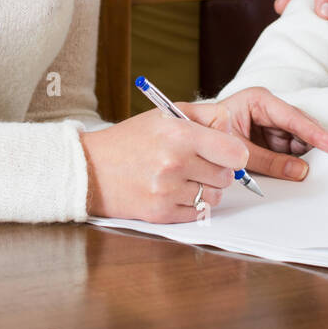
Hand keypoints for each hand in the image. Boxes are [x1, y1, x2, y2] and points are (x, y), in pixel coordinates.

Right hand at [80, 108, 249, 222]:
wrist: (93, 168)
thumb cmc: (132, 139)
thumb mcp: (167, 114)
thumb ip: (206, 116)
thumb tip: (232, 132)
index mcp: (180, 134)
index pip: (234, 152)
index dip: (234, 152)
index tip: (227, 152)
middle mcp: (175, 163)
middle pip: (227, 176)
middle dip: (219, 170)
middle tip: (200, 163)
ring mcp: (168, 191)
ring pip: (215, 197)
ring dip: (206, 189)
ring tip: (187, 177)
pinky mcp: (161, 214)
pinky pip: (198, 213)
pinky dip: (193, 204)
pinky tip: (176, 191)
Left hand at [183, 88, 327, 174]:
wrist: (186, 136)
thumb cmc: (206, 134)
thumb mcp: (239, 149)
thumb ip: (269, 161)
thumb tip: (301, 171)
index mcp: (258, 100)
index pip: (294, 117)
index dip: (317, 134)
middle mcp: (266, 108)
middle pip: (299, 128)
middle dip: (313, 146)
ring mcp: (268, 123)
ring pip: (296, 140)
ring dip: (302, 156)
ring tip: (314, 171)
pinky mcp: (268, 137)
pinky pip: (288, 149)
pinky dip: (292, 161)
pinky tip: (298, 171)